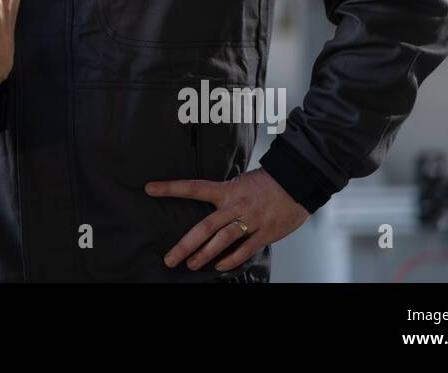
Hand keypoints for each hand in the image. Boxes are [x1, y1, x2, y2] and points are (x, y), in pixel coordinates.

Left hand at [145, 168, 309, 271]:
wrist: (298, 182)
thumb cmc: (267, 182)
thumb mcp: (241, 181)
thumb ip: (224, 194)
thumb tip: (204, 199)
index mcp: (227, 189)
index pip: (193, 187)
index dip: (171, 188)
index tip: (149, 189)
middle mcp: (236, 205)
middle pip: (205, 226)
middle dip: (185, 245)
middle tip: (169, 259)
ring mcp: (251, 220)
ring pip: (223, 240)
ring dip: (204, 255)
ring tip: (190, 265)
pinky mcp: (265, 233)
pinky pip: (245, 249)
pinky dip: (231, 259)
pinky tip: (218, 266)